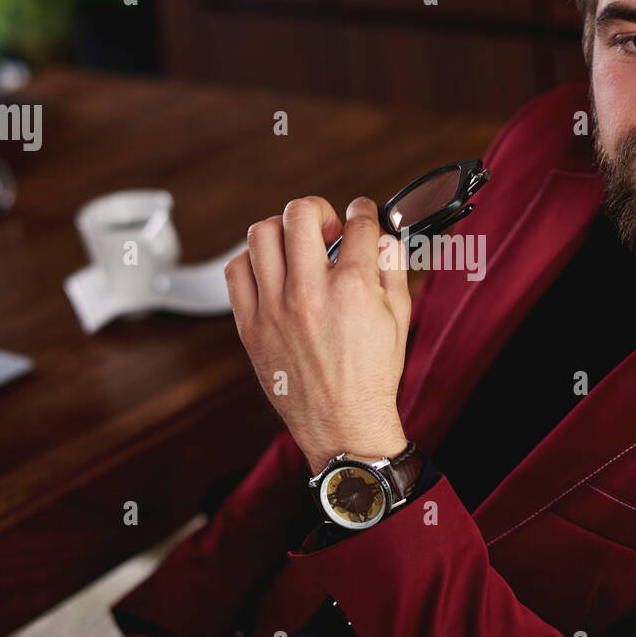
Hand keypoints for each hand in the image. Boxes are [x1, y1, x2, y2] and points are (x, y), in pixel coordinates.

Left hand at [225, 195, 409, 475]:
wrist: (343, 425)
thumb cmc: (372, 376)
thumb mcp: (399, 316)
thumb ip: (392, 266)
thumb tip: (382, 234)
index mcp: (352, 288)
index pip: (357, 222)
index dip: (364, 211)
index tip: (361, 214)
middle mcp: (309, 293)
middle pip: (300, 214)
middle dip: (319, 210)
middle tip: (327, 228)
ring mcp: (274, 309)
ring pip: (261, 233)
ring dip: (283, 231)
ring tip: (296, 247)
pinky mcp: (250, 326)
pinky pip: (236, 271)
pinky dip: (253, 261)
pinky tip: (272, 271)